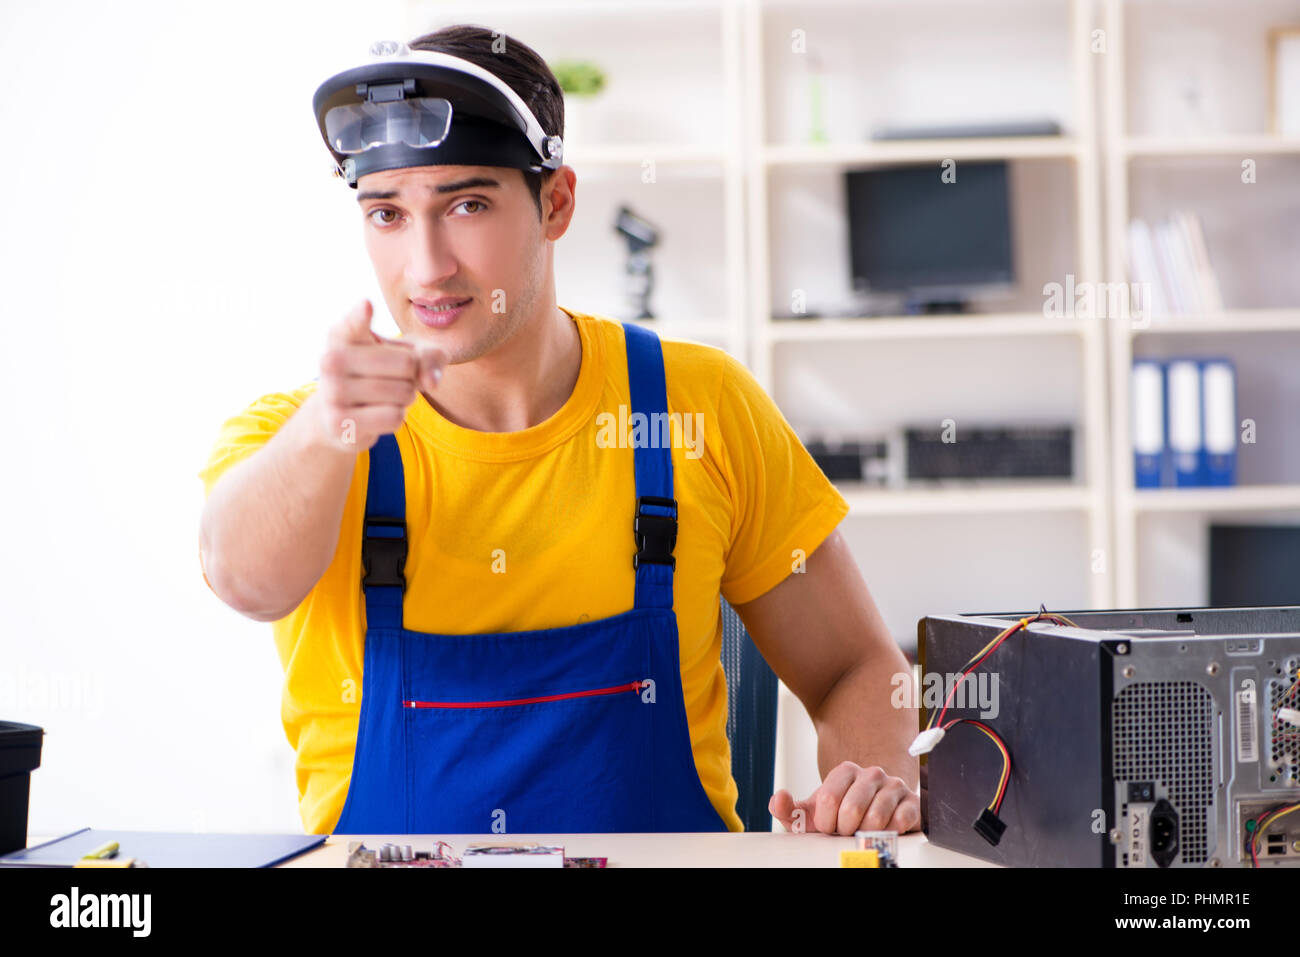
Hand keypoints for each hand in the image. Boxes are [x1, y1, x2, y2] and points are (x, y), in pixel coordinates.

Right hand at [311, 299, 446, 451]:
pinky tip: (376, 414)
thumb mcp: (408, 355)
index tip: (367, 306)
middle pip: (407, 364)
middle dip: (413, 376)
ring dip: (405, 398)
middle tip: (393, 379)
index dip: (362, 315)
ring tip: (384, 396)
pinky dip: (396, 417)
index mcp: (343, 334)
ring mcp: (332, 392)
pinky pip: (394, 417)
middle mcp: (330, 359)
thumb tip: (431, 381)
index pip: (355, 322)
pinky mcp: (339, 422)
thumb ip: (430, 357)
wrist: (341, 414)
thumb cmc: (381, 374)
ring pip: (403, 393)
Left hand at [769, 761, 920, 834]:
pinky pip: (900, 822)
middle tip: (847, 831)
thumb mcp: (813, 815)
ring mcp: (894, 786)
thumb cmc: (840, 817)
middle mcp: (871, 773)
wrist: (874, 820)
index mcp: (845, 771)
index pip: (829, 799)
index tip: (830, 827)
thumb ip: (790, 809)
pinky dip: (888, 834)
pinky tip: (883, 831)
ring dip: (865, 834)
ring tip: (864, 831)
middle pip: (852, 809)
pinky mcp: (913, 803)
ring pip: (876, 818)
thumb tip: (778, 798)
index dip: (827, 823)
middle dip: (845, 830)